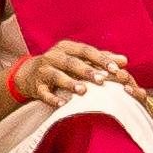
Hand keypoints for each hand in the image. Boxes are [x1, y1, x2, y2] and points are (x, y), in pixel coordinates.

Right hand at [14, 40, 133, 110]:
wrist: (28, 74)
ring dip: (70, 83)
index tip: (116, 68)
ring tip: (83, 91)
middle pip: (72, 62)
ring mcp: (44, 71)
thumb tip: (125, 60)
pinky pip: (44, 93)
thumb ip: (101, 59)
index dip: (101, 59)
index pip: (86, 51)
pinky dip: (52, 99)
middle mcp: (54, 56)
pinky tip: (62, 105)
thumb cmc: (61, 65)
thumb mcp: (78, 58)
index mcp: (67, 47)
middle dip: (87, 71)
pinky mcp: (36, 86)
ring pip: (56, 76)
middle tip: (102, 80)